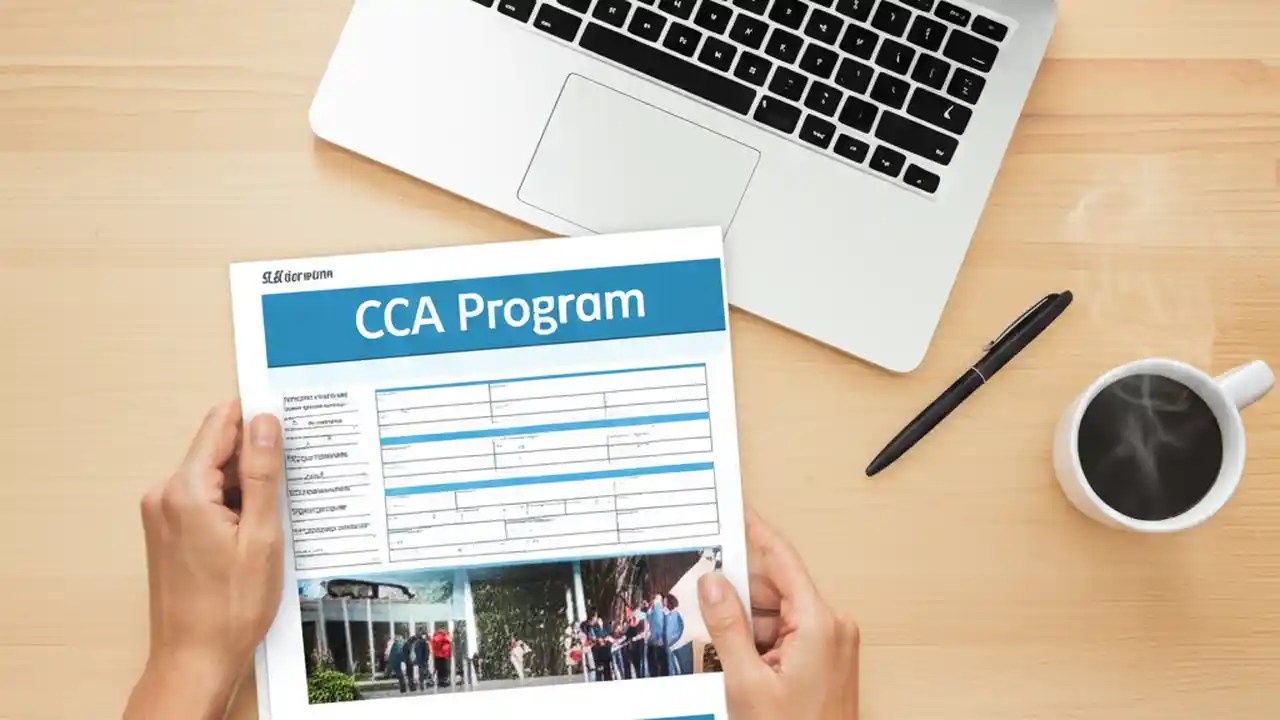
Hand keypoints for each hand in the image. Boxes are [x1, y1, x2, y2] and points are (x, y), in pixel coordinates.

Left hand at [124, 401, 285, 719]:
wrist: (195, 659)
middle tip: (291, 486)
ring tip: (274, 521)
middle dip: (256, 459)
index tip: (288, 419)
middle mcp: (164, 496)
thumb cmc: (229, 609)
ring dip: (247, 488)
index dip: (257, 419)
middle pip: (217, 450)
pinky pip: (204, 499)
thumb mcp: (262, 536)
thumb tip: (265, 422)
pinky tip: (255, 534)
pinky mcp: (165, 531)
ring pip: (214, 476)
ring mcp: (161, 514)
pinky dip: (232, 507)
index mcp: (185, 491)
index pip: (221, 426)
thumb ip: (263, 473)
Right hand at [698, 508, 858, 719]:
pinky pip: (785, 636)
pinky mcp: (825, 661)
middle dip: (738, 598)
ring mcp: (831, 645)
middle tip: (705, 608)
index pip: (781, 560)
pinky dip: (759, 645)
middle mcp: (832, 627)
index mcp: (819, 623)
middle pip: (774, 589)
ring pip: (776, 615)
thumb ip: (727, 628)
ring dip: (747, 628)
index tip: (736, 510)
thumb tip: (713, 584)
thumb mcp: (747, 682)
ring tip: (729, 660)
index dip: (755, 532)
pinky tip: (742, 669)